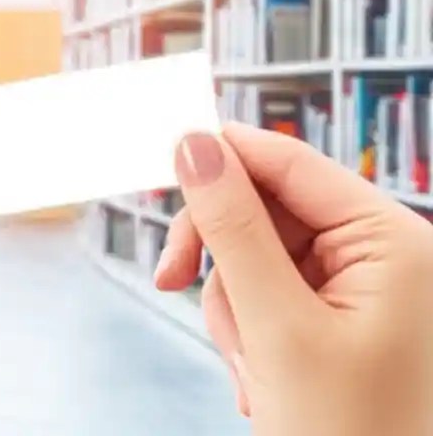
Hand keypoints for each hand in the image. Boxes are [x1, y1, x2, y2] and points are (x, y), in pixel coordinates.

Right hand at [156, 122, 432, 435]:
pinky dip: (249, 330)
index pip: (289, 163)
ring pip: (258, 255)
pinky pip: (270, 293)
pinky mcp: (342, 317)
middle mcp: (386, 253)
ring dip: (233, 308)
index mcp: (394, 241)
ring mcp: (365, 287)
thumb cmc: (346, 433)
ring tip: (249, 369)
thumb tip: (194, 145)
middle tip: (170, 283)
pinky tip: (260, 378)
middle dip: (222, 258)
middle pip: (266, 209)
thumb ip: (232, 229)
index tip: (158, 164)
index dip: (220, 159)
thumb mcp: (275, 327)